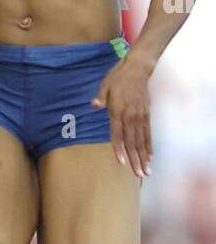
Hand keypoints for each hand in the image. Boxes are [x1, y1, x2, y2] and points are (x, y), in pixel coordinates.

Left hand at [91, 57, 151, 176]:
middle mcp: (131, 115)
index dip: (119, 149)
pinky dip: (149, 146)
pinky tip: (150, 157)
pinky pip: (148, 133)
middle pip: (132, 142)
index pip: (118, 134)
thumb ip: (100, 98)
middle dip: (135, 159)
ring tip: (146, 172)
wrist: (138, 68)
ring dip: (144, 157)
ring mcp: (141, 116)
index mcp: (118, 110)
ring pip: (142, 140)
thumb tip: (93, 105)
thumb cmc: (117, 77)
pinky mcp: (147, 114)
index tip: (121, 162)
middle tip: (138, 175)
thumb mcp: (104, 85)